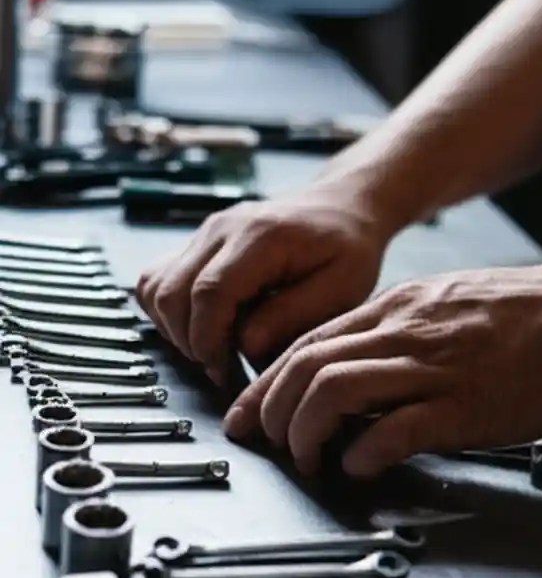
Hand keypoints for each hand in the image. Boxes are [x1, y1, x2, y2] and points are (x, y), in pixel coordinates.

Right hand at [136, 189, 396, 385]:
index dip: (210, 340)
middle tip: (223, 370)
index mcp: (261, 237)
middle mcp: (222, 229)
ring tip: (216, 350)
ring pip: (156, 287)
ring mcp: (204, 233)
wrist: (341, 206)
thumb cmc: (348, 248)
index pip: (210, 292)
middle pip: (173, 292)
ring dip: (176, 329)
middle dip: (191, 341)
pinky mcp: (198, 243)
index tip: (226, 372)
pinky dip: (170, 312)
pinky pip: (158, 280)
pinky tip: (205, 329)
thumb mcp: (343, 287)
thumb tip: (246, 344)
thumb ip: (295, 315)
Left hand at [223, 244, 541, 477]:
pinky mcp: (466, 405)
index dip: (268, 383)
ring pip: (334, 392)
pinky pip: (394, 429)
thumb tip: (364, 368)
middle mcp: (409, 332)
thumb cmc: (535, 313)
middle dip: (272, 410)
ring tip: (310, 460)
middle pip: (307, 366)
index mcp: (403, 308)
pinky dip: (363, 453)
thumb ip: (407, 330)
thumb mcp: (454, 302)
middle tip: (270, 443)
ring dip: (307, 433)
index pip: (309, 341)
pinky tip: (361, 466)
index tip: (254, 413)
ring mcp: (436, 367)